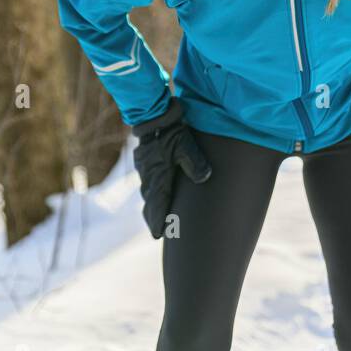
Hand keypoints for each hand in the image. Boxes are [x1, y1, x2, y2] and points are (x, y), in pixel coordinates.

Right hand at [131, 98, 212, 238]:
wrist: (152, 114)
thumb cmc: (170, 130)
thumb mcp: (185, 145)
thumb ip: (195, 163)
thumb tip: (205, 178)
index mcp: (158, 179)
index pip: (156, 209)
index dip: (158, 224)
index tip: (158, 236)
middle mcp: (149, 179)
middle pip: (150, 206)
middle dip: (155, 219)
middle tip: (162, 232)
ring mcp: (145, 171)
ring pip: (149, 195)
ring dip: (154, 206)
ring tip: (161, 217)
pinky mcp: (145, 163)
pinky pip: (149, 184)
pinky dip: (154, 193)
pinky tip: (160, 193)